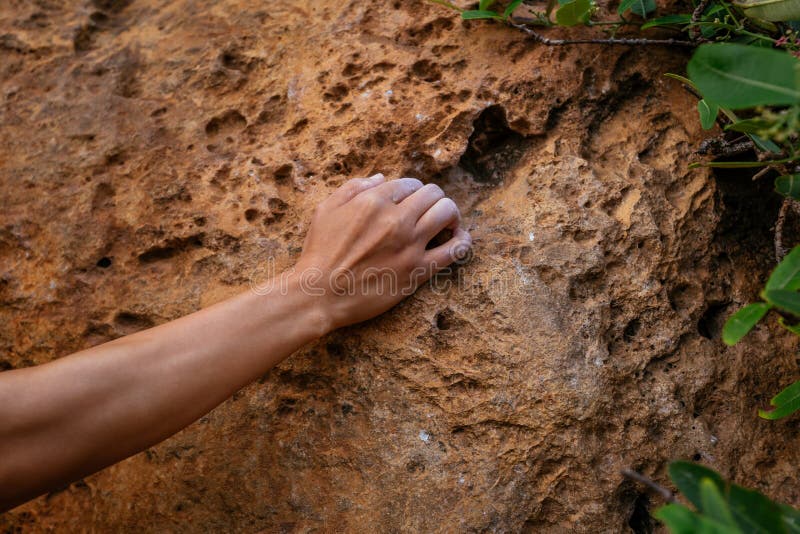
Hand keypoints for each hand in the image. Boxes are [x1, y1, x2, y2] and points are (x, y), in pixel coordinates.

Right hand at [294, 173, 471, 330]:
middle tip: (428, 210)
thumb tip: (381, 178)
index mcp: (374, 201)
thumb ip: (354, 188)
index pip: (409, 183)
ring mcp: (409, 245)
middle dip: (433, 198)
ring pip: (447, 212)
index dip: (411, 190)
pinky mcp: (418, 270)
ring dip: (451, 213)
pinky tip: (461, 239)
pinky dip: (463, 241)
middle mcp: (396, 219)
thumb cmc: (319, 252)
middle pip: (433, 193)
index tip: (408, 202)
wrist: (319, 294)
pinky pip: (454, 250)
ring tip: (446, 222)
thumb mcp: (326, 209)